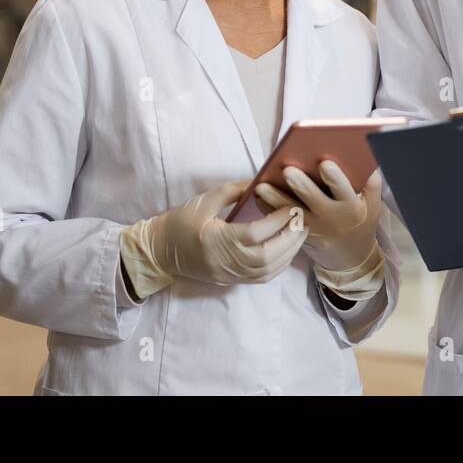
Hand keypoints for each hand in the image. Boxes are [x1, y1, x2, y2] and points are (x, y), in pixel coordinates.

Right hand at [124, 179, 307, 292]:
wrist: (160, 251)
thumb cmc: (180, 222)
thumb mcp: (204, 200)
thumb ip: (234, 190)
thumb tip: (261, 181)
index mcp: (216, 240)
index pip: (255, 234)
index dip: (277, 221)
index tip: (291, 207)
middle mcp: (224, 261)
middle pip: (267, 256)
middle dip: (289, 239)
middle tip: (302, 220)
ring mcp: (229, 275)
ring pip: (267, 270)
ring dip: (288, 253)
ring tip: (300, 234)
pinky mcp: (231, 281)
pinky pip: (261, 278)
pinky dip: (279, 265)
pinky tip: (287, 250)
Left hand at [255, 161, 381, 272]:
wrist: (350, 256)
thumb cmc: (361, 221)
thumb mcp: (373, 204)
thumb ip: (370, 183)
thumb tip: (364, 158)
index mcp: (351, 208)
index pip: (343, 191)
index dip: (334, 178)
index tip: (325, 163)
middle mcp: (330, 218)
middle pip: (313, 200)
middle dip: (300, 185)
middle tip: (287, 170)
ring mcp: (312, 227)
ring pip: (291, 213)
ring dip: (275, 199)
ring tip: (261, 185)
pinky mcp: (298, 234)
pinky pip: (280, 222)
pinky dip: (268, 209)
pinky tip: (258, 196)